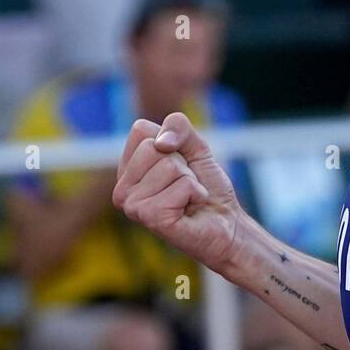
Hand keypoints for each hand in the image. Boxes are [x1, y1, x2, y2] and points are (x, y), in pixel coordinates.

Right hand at [113, 113, 243, 273]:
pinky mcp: (151, 218)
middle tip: (185, 185)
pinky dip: (196, 193)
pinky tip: (190, 209)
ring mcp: (133, 206)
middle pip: (152, 147)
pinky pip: (182, 186)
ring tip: (188, 198)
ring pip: (169, 166)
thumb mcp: (195, 146)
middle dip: (181, 162)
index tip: (180, 164)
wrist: (226, 222)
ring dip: (190, 180)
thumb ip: (178, 127)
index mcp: (126, 170)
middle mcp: (122, 189)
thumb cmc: (206, 186)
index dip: (172, 142)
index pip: (140, 130)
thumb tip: (161, 143)